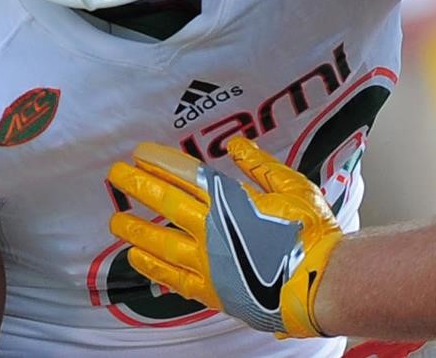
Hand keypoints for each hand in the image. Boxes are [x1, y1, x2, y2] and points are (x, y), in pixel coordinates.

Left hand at [106, 136, 341, 337]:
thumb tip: (236, 146)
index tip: (141, 153)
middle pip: (166, 203)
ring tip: (115, 220)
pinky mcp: (211, 290)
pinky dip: (151, 268)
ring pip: (161, 242)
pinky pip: (172, 278)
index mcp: (231, 202)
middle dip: (139, 186)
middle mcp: (212, 231)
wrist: (320, 283)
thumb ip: (260, 166)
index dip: (161, 161)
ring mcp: (208, 262)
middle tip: (116, 175)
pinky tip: (135, 258)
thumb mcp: (293, 187)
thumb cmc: (311, 234)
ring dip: (136, 228)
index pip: (187, 174)